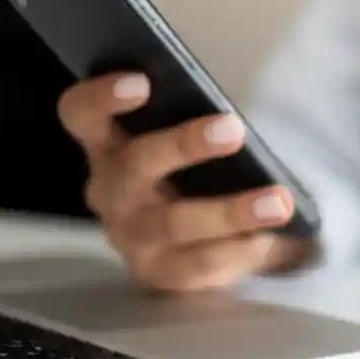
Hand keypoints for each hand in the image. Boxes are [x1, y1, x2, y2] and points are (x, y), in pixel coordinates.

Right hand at [57, 73, 311, 291]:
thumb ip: (196, 122)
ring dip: (229, 211)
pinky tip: (266, 237)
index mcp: (109, 144)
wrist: (210, 242)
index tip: (142, 83)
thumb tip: (234, 117)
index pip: (81, 114)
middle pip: (134, 164)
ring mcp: (130, 237)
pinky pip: (198, 264)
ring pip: (173, 223)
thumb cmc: (198, 173)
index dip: (101, 98)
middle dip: (183, 145)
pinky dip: (237, 249)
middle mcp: (110, 190)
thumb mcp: (192, 143)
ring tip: (278, 201)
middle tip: (233, 130)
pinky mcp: (158, 275)